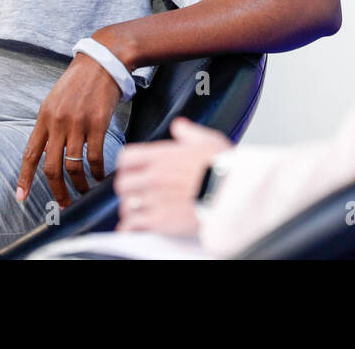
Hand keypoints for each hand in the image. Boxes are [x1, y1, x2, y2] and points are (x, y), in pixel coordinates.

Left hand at [16, 53, 121, 207]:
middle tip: (63, 204)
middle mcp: (57, 122)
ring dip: (79, 184)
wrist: (102, 61)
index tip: (21, 197)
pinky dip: (97, 171)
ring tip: (84, 191)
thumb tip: (47, 152)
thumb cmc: (79, 82)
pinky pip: (94, 156)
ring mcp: (77, 123)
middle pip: (51, 166)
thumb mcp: (55, 101)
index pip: (30, 153)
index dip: (24, 178)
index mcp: (44, 117)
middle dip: (56, 190)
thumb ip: (50, 126)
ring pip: (73, 165)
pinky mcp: (97, 122)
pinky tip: (100, 176)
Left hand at [113, 118, 233, 236]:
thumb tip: (179, 126)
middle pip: (122, 183)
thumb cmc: (223, 167)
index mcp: (161, 156)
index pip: (126, 158)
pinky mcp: (159, 221)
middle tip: (136, 193)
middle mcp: (153, 177)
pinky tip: (137, 228)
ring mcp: (154, 199)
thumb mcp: (207, 140)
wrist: (232, 192)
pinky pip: (132, 225)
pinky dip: (132, 228)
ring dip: (131, 209)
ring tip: (139, 211)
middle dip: (128, 189)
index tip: (131, 171)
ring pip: (126, 205)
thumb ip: (188, 132)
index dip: (127, 166)